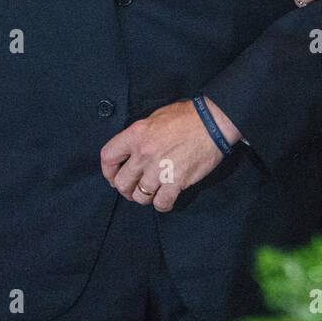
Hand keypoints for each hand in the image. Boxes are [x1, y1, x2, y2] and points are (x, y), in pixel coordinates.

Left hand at [100, 99, 232, 211]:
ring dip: (144, 197)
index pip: (108, 157)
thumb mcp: (156, 117)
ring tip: (152, 193)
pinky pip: (161, 203)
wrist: (213, 122)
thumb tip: (134, 150)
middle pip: (122, 182)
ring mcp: (159, 170)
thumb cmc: (187, 116)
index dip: (108, 170)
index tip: (114, 176)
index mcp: (136, 135)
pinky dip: (162, 204)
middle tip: (134, 188)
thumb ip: (141, 135)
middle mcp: (143, 154)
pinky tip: (166, 199)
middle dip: (125, 189)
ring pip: (140, 196)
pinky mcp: (176, 181)